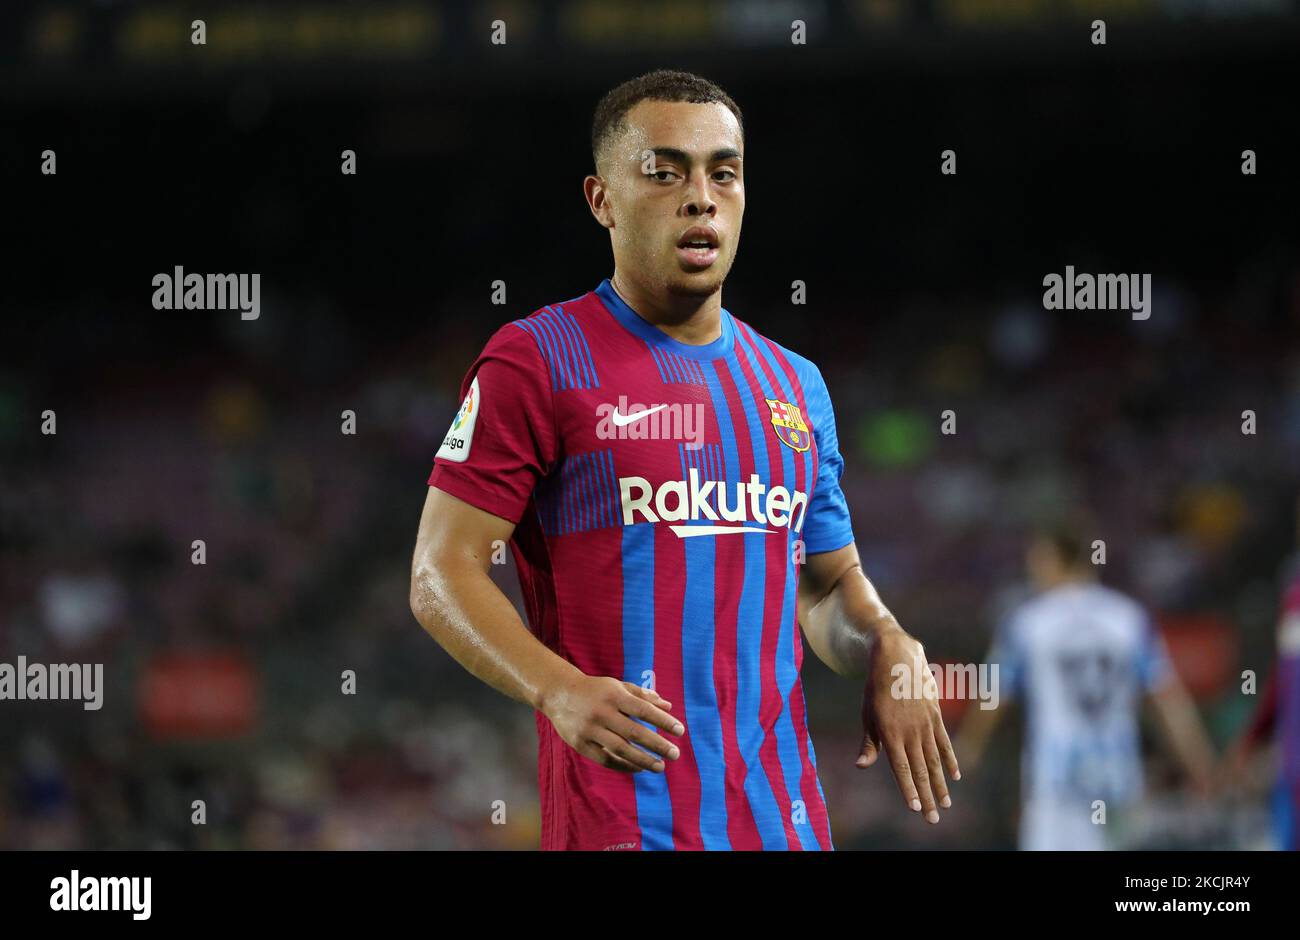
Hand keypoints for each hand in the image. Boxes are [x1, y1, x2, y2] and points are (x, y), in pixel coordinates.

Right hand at [542, 673, 684, 772]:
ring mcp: (590, 729)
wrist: (558, 693)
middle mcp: (602, 712)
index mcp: (613, 695)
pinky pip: (605, 759)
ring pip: (620, 749)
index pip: (643, 710)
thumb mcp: (618, 686)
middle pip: (634, 732)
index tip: (680, 731)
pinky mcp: (580, 744)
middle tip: (675, 754)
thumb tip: (669, 706)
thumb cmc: (596, 690)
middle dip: (657, 744)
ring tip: (660, 766)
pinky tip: (638, 768)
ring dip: (643, 760)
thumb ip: (643, 696)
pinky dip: (623, 766)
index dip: (663, 721)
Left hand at [856, 626, 959, 823]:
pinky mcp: (936, 716)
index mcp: (891, 733)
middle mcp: (911, 731)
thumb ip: (869, 743)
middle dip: (928, 796)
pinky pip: (945, 742)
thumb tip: (861, 766)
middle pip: (920, 769)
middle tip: (933, 818)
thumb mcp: (868, 714)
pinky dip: (951, 760)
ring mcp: (926, 724)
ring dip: (941, 784)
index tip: (915, 808)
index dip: (909, 789)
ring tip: (946, 803)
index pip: (901, 768)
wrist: (897, 657)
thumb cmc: (877, 688)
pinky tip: (956, 776)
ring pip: (935, 760)